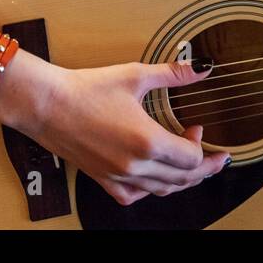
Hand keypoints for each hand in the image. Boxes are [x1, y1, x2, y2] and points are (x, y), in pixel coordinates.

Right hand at [0, 58, 233, 206]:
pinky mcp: (101, 178)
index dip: (203, 146)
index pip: (191, 159)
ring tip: (193, 167)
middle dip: (205, 169)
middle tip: (217, 157)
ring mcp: (117, 175)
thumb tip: (204, 66)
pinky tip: (154, 178)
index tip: (198, 127)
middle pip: (183, 179)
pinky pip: (131, 196)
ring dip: (182, 181)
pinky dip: (149, 190)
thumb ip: (174, 73)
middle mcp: (134, 165)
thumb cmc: (88, 88)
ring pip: (161, 190)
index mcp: (147, 141)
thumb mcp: (136, 75)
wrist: (46, 104)